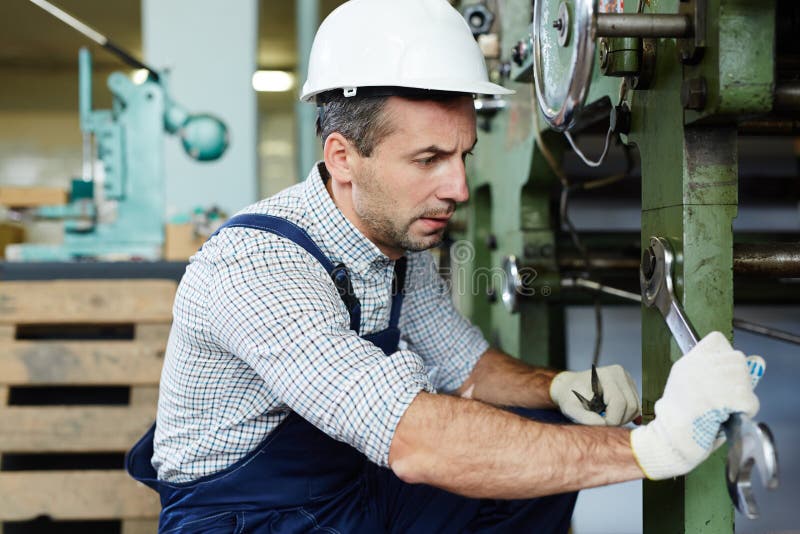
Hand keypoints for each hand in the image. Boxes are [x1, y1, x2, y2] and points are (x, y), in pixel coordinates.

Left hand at [550, 364, 640, 425]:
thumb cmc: (569, 398)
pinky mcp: (630, 386)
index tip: (600, 424)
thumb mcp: (570, 409)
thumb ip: (585, 418)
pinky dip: (627, 415)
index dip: (612, 420)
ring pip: (636, 408)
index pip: (619, 403)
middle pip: (631, 406)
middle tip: (603, 422)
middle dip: (618, 420)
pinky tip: (614, 416)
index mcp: (606, 375)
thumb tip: (605, 423)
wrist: (570, 387)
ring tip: (605, 416)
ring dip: (623, 418)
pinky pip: (636, 406)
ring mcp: (627, 378)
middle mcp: (619, 373)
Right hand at [630, 331, 759, 479]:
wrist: (671, 439)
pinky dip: (745, 412)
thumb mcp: (689, 385)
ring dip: (742, 397)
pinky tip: (729, 417)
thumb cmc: (681, 417)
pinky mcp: (724, 398)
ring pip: (746, 379)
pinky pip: (750, 401)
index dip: (725, 355)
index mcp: (688, 361)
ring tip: (725, 409)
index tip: (720, 373)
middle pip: (737, 358)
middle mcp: (698, 366)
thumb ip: (717, 372)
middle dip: (738, 379)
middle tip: (725, 398)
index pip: (717, 340)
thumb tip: (757, 362)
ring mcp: (710, 380)